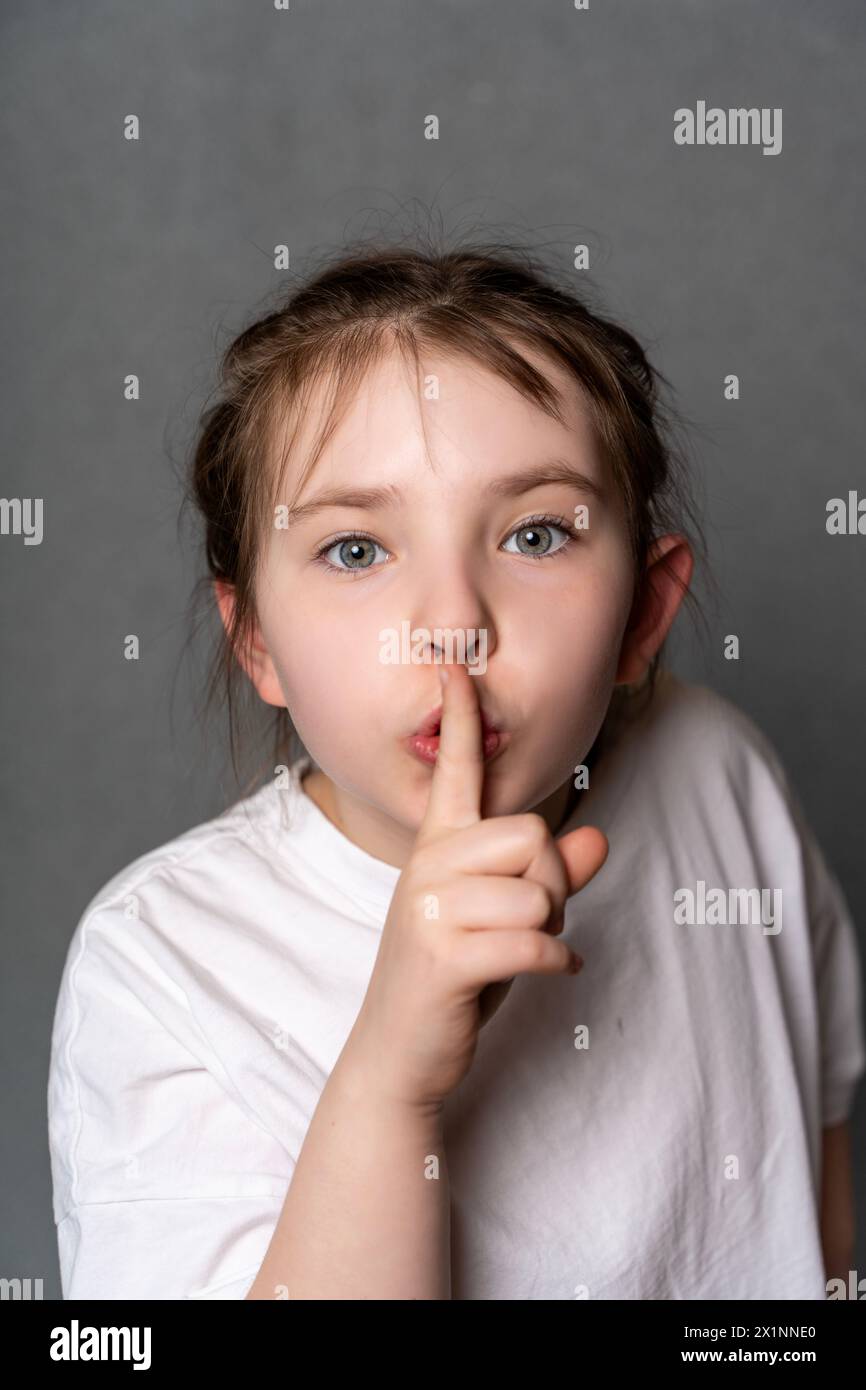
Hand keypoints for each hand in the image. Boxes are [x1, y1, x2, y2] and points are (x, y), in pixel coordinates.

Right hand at [347, 663, 608, 1110]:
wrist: (401, 1053)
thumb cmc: (456, 978)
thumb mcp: (504, 919)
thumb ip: (552, 876)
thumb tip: (599, 836)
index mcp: (438, 849)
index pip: (455, 773)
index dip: (460, 719)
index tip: (456, 667)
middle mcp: (429, 866)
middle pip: (533, 835)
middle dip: (552, 883)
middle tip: (528, 922)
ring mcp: (431, 909)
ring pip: (539, 891)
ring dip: (551, 929)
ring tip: (521, 953)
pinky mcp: (443, 956)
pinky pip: (536, 939)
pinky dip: (557, 962)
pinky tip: (547, 973)